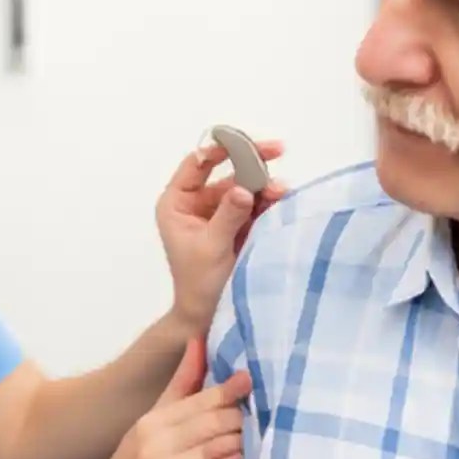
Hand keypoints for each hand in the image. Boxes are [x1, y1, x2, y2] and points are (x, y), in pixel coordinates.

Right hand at [97, 338, 252, 458]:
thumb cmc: (137, 455)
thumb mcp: (153, 418)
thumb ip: (181, 384)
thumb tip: (199, 340)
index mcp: (151, 420)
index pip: (197, 401)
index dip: (227, 390)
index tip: (247, 379)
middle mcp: (155, 443)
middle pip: (210, 423)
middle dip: (237, 417)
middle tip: (254, 414)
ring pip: (213, 449)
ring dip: (236, 442)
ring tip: (248, 436)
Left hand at [156, 140, 285, 335]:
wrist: (208, 316)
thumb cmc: (199, 283)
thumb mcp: (211, 247)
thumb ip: (227, 216)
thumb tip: (242, 188)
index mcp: (177, 204)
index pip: (196, 164)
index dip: (218, 149)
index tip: (242, 142)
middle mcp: (197, 203)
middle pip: (226, 171)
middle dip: (251, 164)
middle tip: (276, 150)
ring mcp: (220, 214)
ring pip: (245, 187)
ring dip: (264, 186)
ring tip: (280, 191)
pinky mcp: (238, 226)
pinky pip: (255, 205)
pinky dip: (268, 201)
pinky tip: (281, 199)